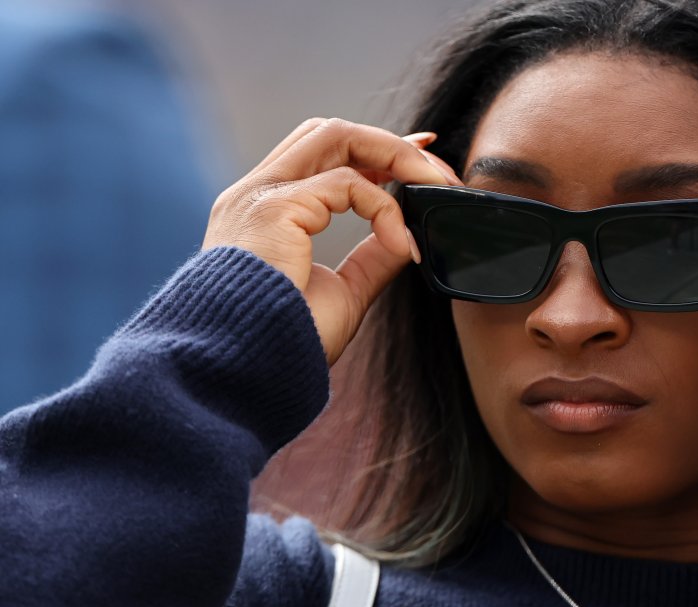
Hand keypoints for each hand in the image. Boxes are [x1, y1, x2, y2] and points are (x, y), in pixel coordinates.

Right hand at [203, 118, 461, 364]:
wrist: (248, 370)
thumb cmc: (283, 342)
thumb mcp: (342, 293)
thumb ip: (371, 260)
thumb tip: (407, 240)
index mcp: (268, 212)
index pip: (322, 153)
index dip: (375, 149)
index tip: (423, 152)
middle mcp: (258, 194)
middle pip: (330, 132)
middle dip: (390, 144)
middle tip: (437, 173)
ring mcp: (262, 195)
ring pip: (336, 136)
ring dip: (395, 156)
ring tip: (434, 188)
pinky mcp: (275, 207)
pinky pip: (348, 184)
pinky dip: (384, 209)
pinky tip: (400, 244)